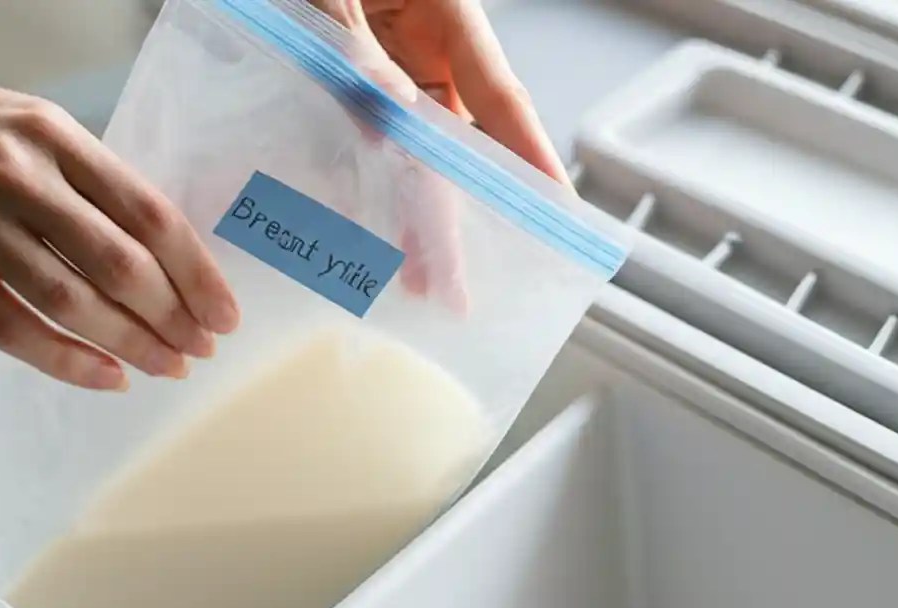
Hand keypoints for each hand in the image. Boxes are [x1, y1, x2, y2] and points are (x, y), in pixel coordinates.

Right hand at [0, 62, 239, 389]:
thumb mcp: (24, 123)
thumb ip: (84, 178)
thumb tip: (153, 250)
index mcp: (54, 135)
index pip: (149, 213)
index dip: (196, 271)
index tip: (223, 311)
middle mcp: (20, 176)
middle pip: (121, 264)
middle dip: (174, 317)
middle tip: (202, 349)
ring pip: (73, 301)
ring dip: (130, 343)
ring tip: (166, 367)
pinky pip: (12, 328)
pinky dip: (67, 360)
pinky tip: (106, 378)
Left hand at [310, 0, 567, 311]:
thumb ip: (356, 44)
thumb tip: (391, 118)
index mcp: (444, 11)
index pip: (499, 98)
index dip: (526, 159)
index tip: (553, 216)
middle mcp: (423, 41)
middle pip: (452, 138)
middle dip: (451, 216)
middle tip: (450, 289)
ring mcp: (386, 56)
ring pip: (408, 144)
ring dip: (405, 208)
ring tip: (406, 277)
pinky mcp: (344, 67)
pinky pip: (362, 128)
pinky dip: (360, 175)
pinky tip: (355, 223)